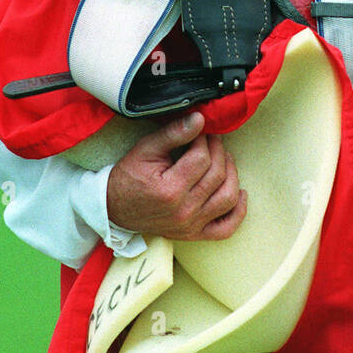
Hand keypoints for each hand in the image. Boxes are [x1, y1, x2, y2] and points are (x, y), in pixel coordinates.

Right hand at [106, 111, 246, 240]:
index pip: (202, 159)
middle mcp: (184, 212)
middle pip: (217, 175)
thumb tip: (199, 118)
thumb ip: (174, 133)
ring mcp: (191, 226)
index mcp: (170, 191)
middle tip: (211, 140)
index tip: (199, 132)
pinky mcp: (194, 234)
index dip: (204, 140)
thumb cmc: (129, 177)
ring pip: (228, 197)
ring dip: (232, 173)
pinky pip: (226, 228)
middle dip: (218, 151)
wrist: (113, 208)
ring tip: (222, 158)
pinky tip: (239, 192)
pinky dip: (238, 211)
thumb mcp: (146, 149)